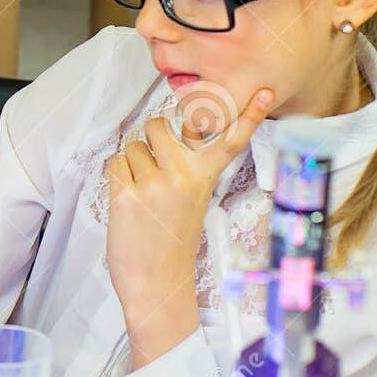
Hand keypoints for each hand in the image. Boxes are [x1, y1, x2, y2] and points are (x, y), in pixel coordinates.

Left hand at [105, 86, 272, 362]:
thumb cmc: (172, 241)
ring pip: (132, 146)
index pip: (230, 141)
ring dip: (132, 165)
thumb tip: (172, 128)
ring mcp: (155, 184)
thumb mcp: (190, 199)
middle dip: (151, 141)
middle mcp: (183, 176)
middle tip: (156, 173)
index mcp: (205, 178)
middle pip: (159, 125)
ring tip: (144, 196)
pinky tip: (130, 204)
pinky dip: (117, 179)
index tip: (262, 92)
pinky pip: (114, 164)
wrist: (157, 284)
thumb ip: (187, 165)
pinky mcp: (126, 195)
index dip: (247, 116)